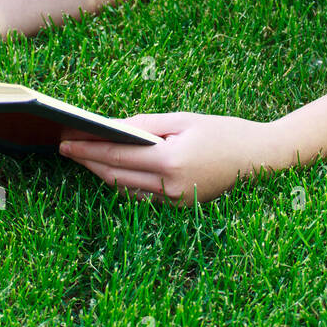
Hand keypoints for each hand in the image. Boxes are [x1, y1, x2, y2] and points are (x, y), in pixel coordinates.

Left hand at [58, 112, 284, 205]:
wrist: (260, 159)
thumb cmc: (224, 132)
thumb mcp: (184, 119)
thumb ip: (146, 125)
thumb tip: (114, 128)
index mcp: (171, 162)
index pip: (118, 156)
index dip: (88, 149)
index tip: (66, 141)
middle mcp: (170, 187)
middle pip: (116, 175)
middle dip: (89, 161)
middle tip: (65, 148)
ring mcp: (175, 202)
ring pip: (126, 189)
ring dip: (103, 173)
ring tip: (83, 157)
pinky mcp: (179, 207)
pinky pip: (142, 196)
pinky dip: (124, 182)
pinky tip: (111, 169)